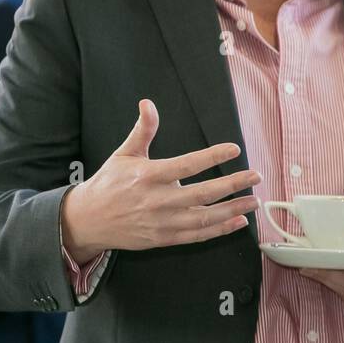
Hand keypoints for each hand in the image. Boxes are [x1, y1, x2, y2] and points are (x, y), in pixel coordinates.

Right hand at [60, 99, 260, 263]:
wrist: (87, 221)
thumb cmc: (108, 184)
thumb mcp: (123, 154)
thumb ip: (142, 130)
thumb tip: (148, 104)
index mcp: (149, 176)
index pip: (187, 164)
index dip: (213, 157)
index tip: (234, 149)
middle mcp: (158, 200)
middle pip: (203, 193)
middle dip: (234, 184)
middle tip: (256, 176)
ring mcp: (162, 222)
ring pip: (205, 218)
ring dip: (233, 209)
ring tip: (254, 200)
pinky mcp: (164, 239)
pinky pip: (197, 236)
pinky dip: (220, 230)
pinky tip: (239, 221)